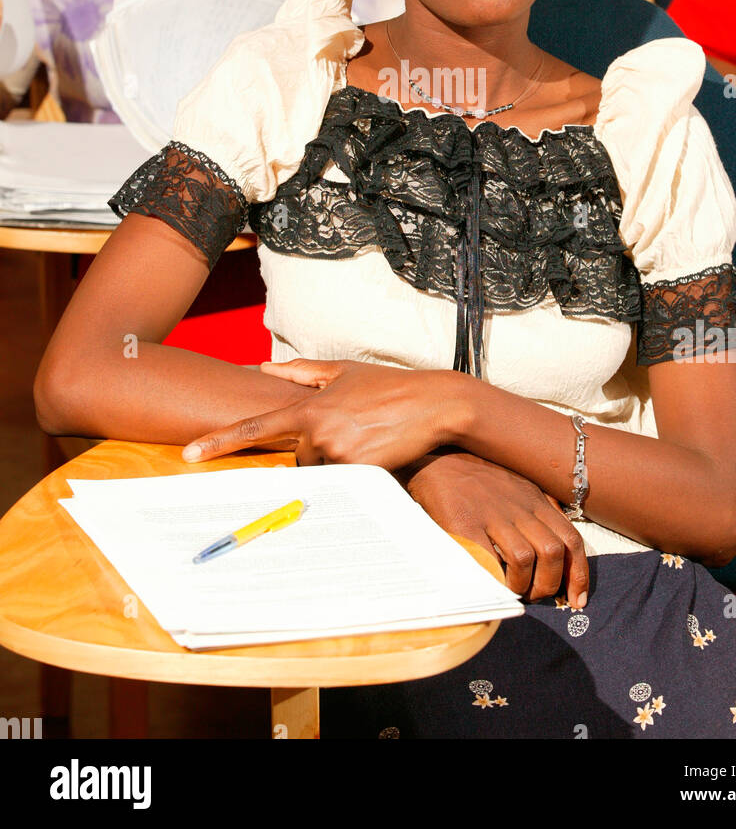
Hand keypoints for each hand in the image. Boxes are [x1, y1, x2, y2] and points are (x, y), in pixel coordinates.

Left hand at [182, 358, 464, 469]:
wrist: (434, 403)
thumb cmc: (389, 385)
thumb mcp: (343, 372)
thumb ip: (300, 372)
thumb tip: (262, 366)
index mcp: (308, 406)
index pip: (254, 426)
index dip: (218, 442)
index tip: (188, 456)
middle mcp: (317, 431)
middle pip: (299, 459)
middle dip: (320, 452)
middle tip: (356, 433)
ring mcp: (337, 453)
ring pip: (323, 472)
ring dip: (341, 462)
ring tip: (371, 440)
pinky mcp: (359, 473)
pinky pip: (346, 483)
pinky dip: (359, 473)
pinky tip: (381, 452)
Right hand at [405, 451, 589, 609]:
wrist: (438, 456)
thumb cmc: (479, 477)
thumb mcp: (518, 486)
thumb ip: (540, 511)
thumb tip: (559, 550)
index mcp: (536, 499)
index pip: (571, 539)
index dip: (578, 574)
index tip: (576, 599)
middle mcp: (520, 505)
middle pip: (552, 553)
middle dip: (549, 584)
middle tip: (535, 596)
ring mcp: (492, 513)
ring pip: (524, 558)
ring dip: (522, 584)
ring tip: (512, 591)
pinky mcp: (465, 522)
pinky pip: (488, 559)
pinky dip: (494, 579)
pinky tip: (492, 585)